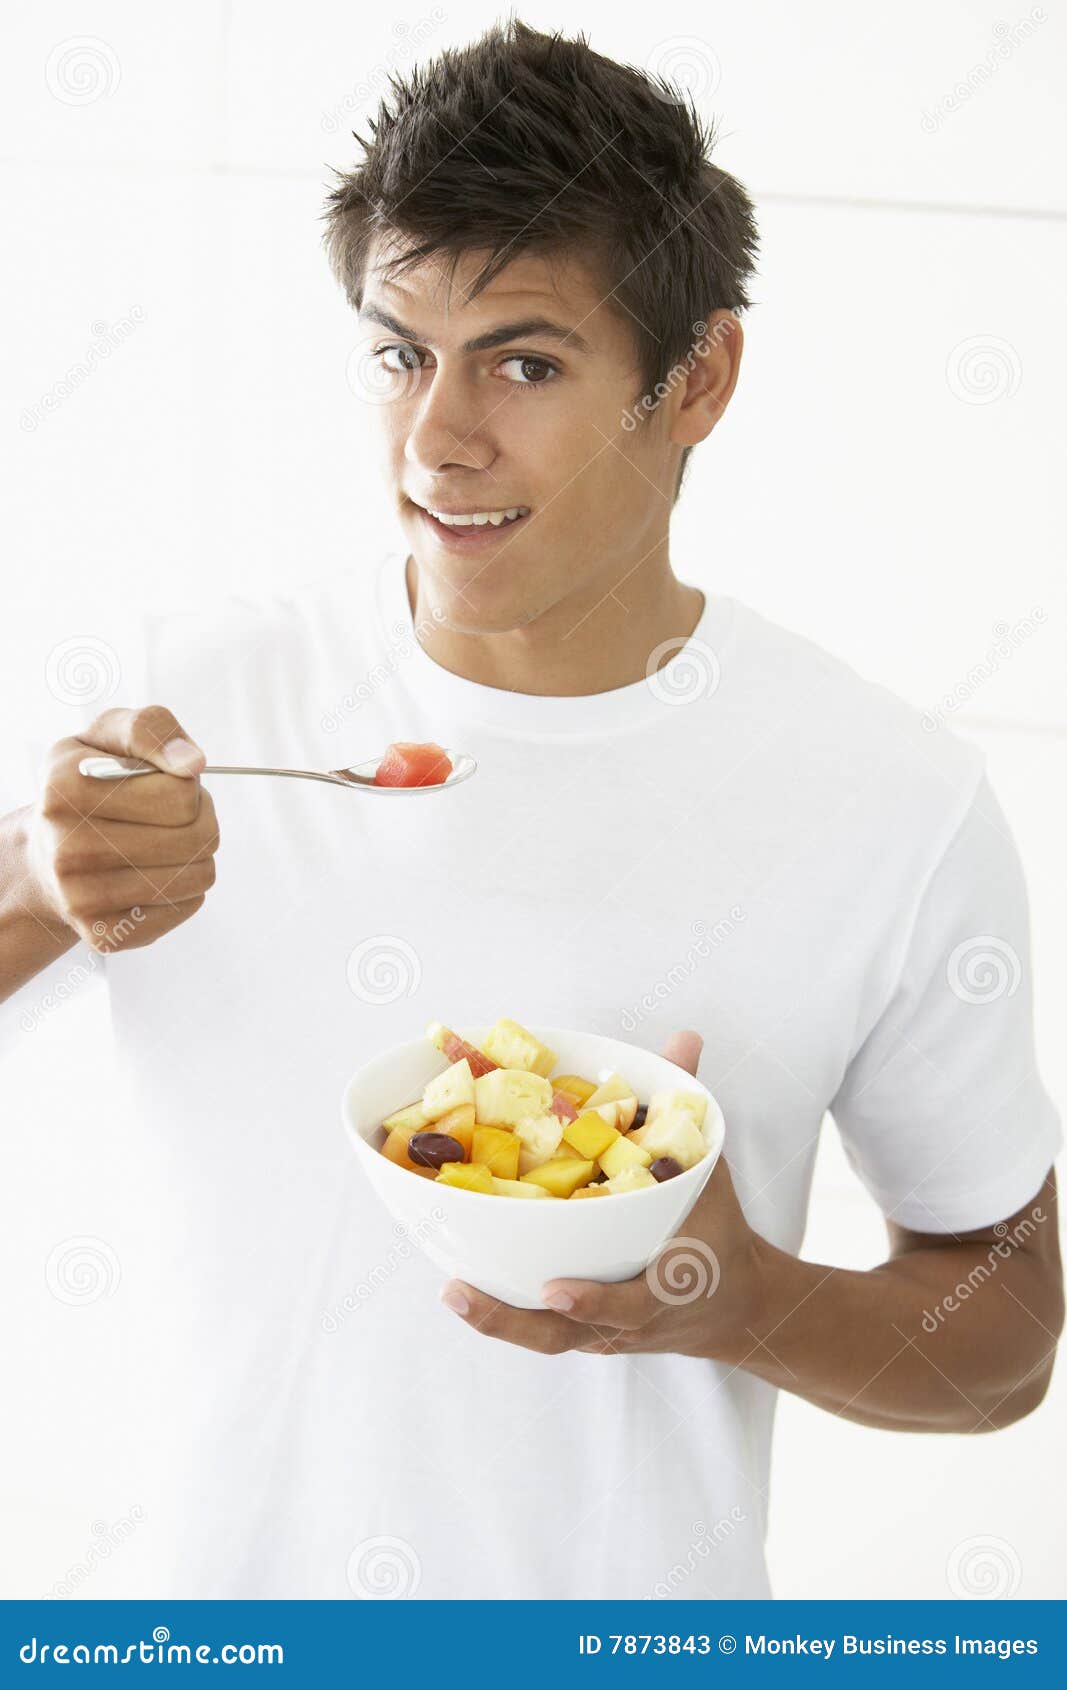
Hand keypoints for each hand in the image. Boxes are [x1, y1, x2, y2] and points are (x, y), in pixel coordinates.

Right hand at [25, 705, 219, 954]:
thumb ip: (151, 729)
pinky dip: (185, 888)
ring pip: (199, 875)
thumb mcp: (108, 737)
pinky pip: (188, 906)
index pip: (181, 795)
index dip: (186, 785)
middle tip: (175, 814)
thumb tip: (192, 763)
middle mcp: (67, 850)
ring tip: (167, 841)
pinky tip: (154, 873)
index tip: (164, 783)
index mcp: (64, 791)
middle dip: (201, 818)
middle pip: (196, 837)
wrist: (49, 852)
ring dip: (198, 853)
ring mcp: (82, 899)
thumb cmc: (88, 785)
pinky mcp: (105, 934)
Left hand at [440, 1031, 762, 1360]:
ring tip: (451, 1290)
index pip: (633, 1304)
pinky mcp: (585, 1333)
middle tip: (459, 1292)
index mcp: (669, 1282)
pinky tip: (464, 1285)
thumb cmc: (715, 1229)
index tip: (554, 1290)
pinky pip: (541, 1330)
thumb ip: (686, 1110)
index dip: (596, 1303)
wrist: (733, 1305)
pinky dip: (504, 1313)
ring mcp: (604, 1334)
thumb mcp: (708, 1171)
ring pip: (545, 1338)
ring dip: (497, 1320)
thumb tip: (684, 1038)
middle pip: (566, 1335)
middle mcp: (630, 1320)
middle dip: (514, 1321)